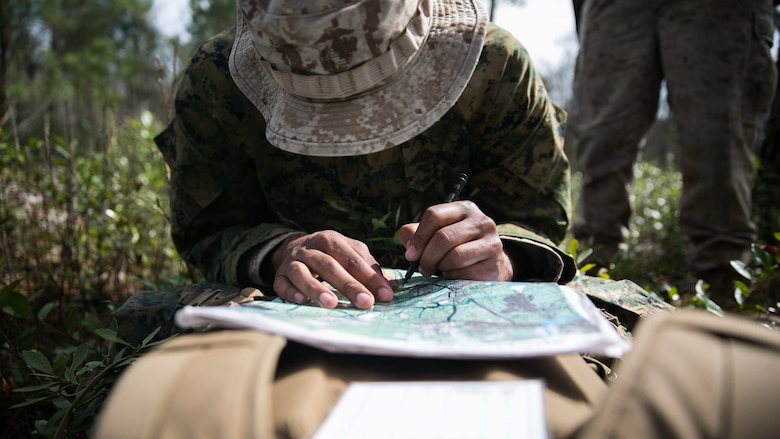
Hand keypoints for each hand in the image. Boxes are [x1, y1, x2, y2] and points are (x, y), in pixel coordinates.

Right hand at [271, 230, 393, 308]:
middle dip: (349, 285)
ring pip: (303, 273)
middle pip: (330, 265)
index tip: (385, 296)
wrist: (293, 247)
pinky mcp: (279, 274)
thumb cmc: (329, 253)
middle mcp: (311, 248)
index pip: (353, 259)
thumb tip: (388, 288)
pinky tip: (302, 301)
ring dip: (317, 288)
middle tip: (366, 302)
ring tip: (332, 303)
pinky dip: (291, 292)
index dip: (370, 278)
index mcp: (331, 240)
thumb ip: (368, 268)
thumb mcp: (349, 252)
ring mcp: (293, 261)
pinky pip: (282, 283)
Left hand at [397, 200, 513, 280]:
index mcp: (463, 209)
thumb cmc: (456, 247)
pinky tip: (454, 275)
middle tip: (422, 269)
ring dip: (441, 267)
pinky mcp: (494, 264)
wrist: (490, 264)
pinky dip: (454, 277)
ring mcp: (492, 242)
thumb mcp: (436, 235)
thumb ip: (415, 234)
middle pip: (443, 237)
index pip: (434, 215)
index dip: (418, 237)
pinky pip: (465, 273)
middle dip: (427, 257)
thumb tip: (407, 240)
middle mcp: (481, 221)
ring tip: (441, 270)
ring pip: (455, 256)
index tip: (410, 255)